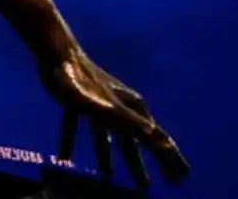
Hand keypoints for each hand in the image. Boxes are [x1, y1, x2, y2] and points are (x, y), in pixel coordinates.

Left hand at [42, 49, 189, 189]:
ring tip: (109, 179)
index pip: (155, 139)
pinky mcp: (75, 102)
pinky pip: (76, 127)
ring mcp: (97, 104)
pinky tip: (64, 156)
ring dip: (108, 158)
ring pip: (106, 138)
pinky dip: (71, 141)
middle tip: (146, 188)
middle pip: (132, 142)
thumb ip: (131, 123)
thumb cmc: (82, 80)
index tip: (180, 179)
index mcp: (130, 108)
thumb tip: (159, 138)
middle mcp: (118, 106)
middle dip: (139, 165)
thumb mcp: (107, 106)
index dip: (168, 160)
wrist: (57, 53)